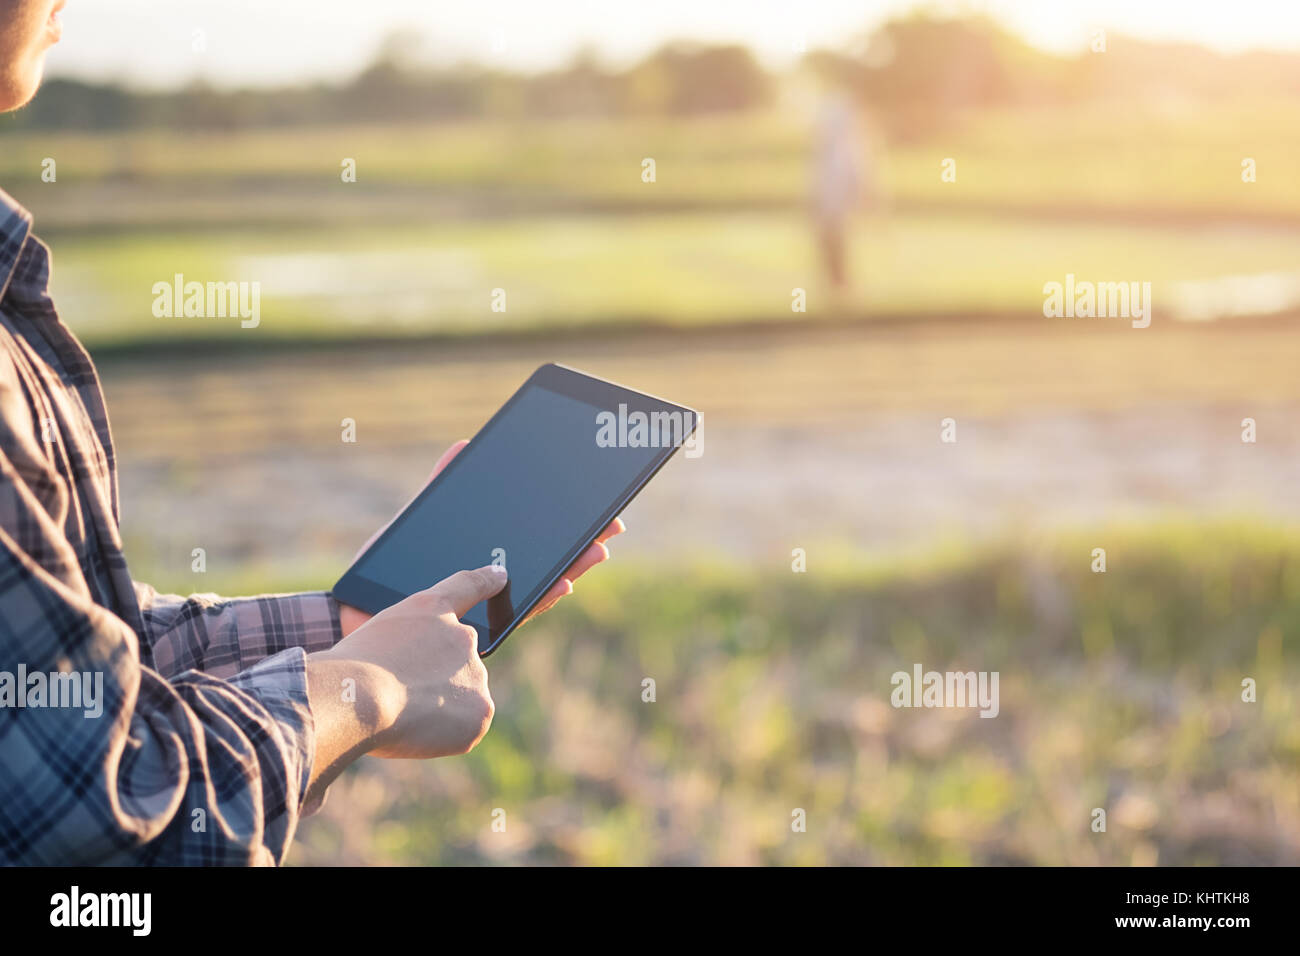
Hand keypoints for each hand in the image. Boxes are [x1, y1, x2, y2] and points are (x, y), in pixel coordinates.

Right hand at [306, 565, 507, 798]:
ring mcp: (476, 675)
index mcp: (433, 609)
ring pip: (461, 696)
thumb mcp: (370, 635)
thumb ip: (409, 637)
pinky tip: (414, 730)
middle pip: (457, 661)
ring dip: (438, 706)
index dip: (486, 581)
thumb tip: (428, 663)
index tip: (501, 576)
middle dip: (435, 678)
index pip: (468, 586)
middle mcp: (463, 636)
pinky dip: (443, 734)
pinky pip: (463, 728)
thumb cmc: (349, 667)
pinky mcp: (480, 713)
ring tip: (399, 712)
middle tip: (396, 692)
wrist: (356, 697)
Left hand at [337, 440, 624, 637]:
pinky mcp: (478, 629)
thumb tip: (463, 445)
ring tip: (598, 550)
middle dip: (582, 544)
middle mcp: (492, 586)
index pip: (535, 542)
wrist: (352, 611)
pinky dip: (541, 598)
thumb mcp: (414, 520)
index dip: (566, 529)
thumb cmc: (381, 569)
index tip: (596, 507)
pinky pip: (517, 613)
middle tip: (612, 525)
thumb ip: (440, 486)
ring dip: (574, 569)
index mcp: (484, 559)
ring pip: (542, 587)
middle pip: (548, 562)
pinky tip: (562, 583)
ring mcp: (488, 608)